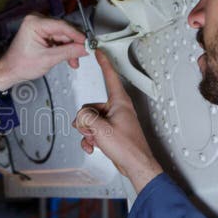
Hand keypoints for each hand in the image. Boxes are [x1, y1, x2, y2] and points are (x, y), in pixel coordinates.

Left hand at [0, 13, 87, 91]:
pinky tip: (69, 58)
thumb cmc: (21, 64)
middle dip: (74, 44)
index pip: (62, 26)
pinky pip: (58, 39)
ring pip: (63, 36)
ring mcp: (40, 26)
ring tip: (73, 61)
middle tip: (83, 54)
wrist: (10, 70)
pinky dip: (64, 48)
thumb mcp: (48, 59)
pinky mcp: (42, 33)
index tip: (88, 43)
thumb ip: (69, 52)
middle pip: (64, 30)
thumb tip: (85, 48)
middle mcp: (37, 21)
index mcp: (34, 22)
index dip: (77, 35)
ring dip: (70, 48)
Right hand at [73, 50, 162, 192]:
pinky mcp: (112, 131)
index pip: (110, 76)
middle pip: (90, 106)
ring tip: (95, 141)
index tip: (98, 52)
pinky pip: (94, 130)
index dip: (103, 63)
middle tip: (91, 131)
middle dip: (85, 120)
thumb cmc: (127, 148)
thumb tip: (81, 117)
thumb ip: (86, 118)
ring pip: (90, 120)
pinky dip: (90, 139)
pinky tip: (94, 147)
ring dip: (88, 132)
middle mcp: (117, 109)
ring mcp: (114, 120)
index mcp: (119, 102)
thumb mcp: (101, 129)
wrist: (136, 165)